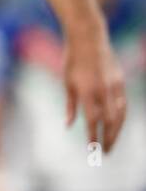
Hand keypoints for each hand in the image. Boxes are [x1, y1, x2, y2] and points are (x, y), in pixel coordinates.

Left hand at [63, 29, 126, 151]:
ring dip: (116, 131)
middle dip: (108, 139)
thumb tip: (69, 125)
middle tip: (104, 153)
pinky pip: (123, 103)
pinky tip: (116, 126)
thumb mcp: (67, 82)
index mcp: (87, 91)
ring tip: (110, 143)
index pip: (92, 120)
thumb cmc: (73, 60)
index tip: (92, 149)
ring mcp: (114, 85)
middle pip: (109, 121)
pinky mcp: (120, 81)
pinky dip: (121, 117)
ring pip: (120, 114)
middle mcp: (103, 90)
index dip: (93, 136)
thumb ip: (70, 106)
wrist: (89, 38)